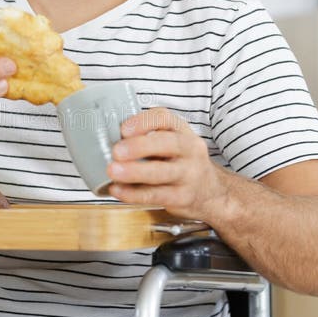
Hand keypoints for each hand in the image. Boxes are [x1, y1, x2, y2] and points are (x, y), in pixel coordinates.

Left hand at [107, 107, 222, 217]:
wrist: (211, 192)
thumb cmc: (181, 162)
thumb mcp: (172, 142)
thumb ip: (148, 137)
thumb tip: (106, 138)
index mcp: (182, 131)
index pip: (165, 119)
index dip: (143, 122)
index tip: (123, 129)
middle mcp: (189, 150)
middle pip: (168, 143)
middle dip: (140, 146)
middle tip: (116, 151)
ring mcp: (188, 174)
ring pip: (162, 172)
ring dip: (135, 172)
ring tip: (113, 171)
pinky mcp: (182, 197)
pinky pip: (156, 195)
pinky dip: (134, 194)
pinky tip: (118, 190)